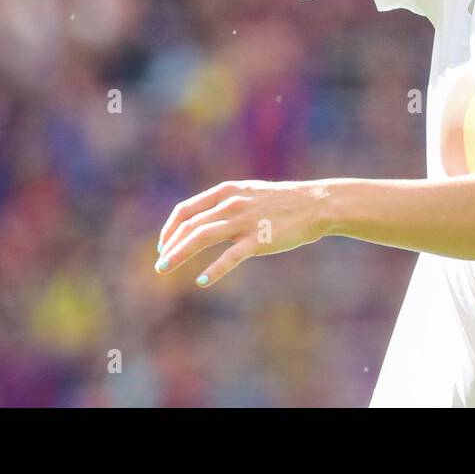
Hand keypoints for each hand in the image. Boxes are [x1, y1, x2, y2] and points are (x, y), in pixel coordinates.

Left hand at [154, 180, 329, 287]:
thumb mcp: (248, 194)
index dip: (169, 228)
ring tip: (165, 269)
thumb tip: (204, 221)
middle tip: (160, 266)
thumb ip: (225, 204)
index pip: (186, 210)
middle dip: (170, 246)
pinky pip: (231, 256)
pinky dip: (214, 269)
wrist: (314, 204)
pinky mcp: (258, 240)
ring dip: (179, 254)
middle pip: (190, 226)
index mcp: (225, 192)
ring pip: (202, 237)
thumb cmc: (281, 202)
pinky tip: (201, 280)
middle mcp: (230, 204)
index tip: (163, 245)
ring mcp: (244, 221)